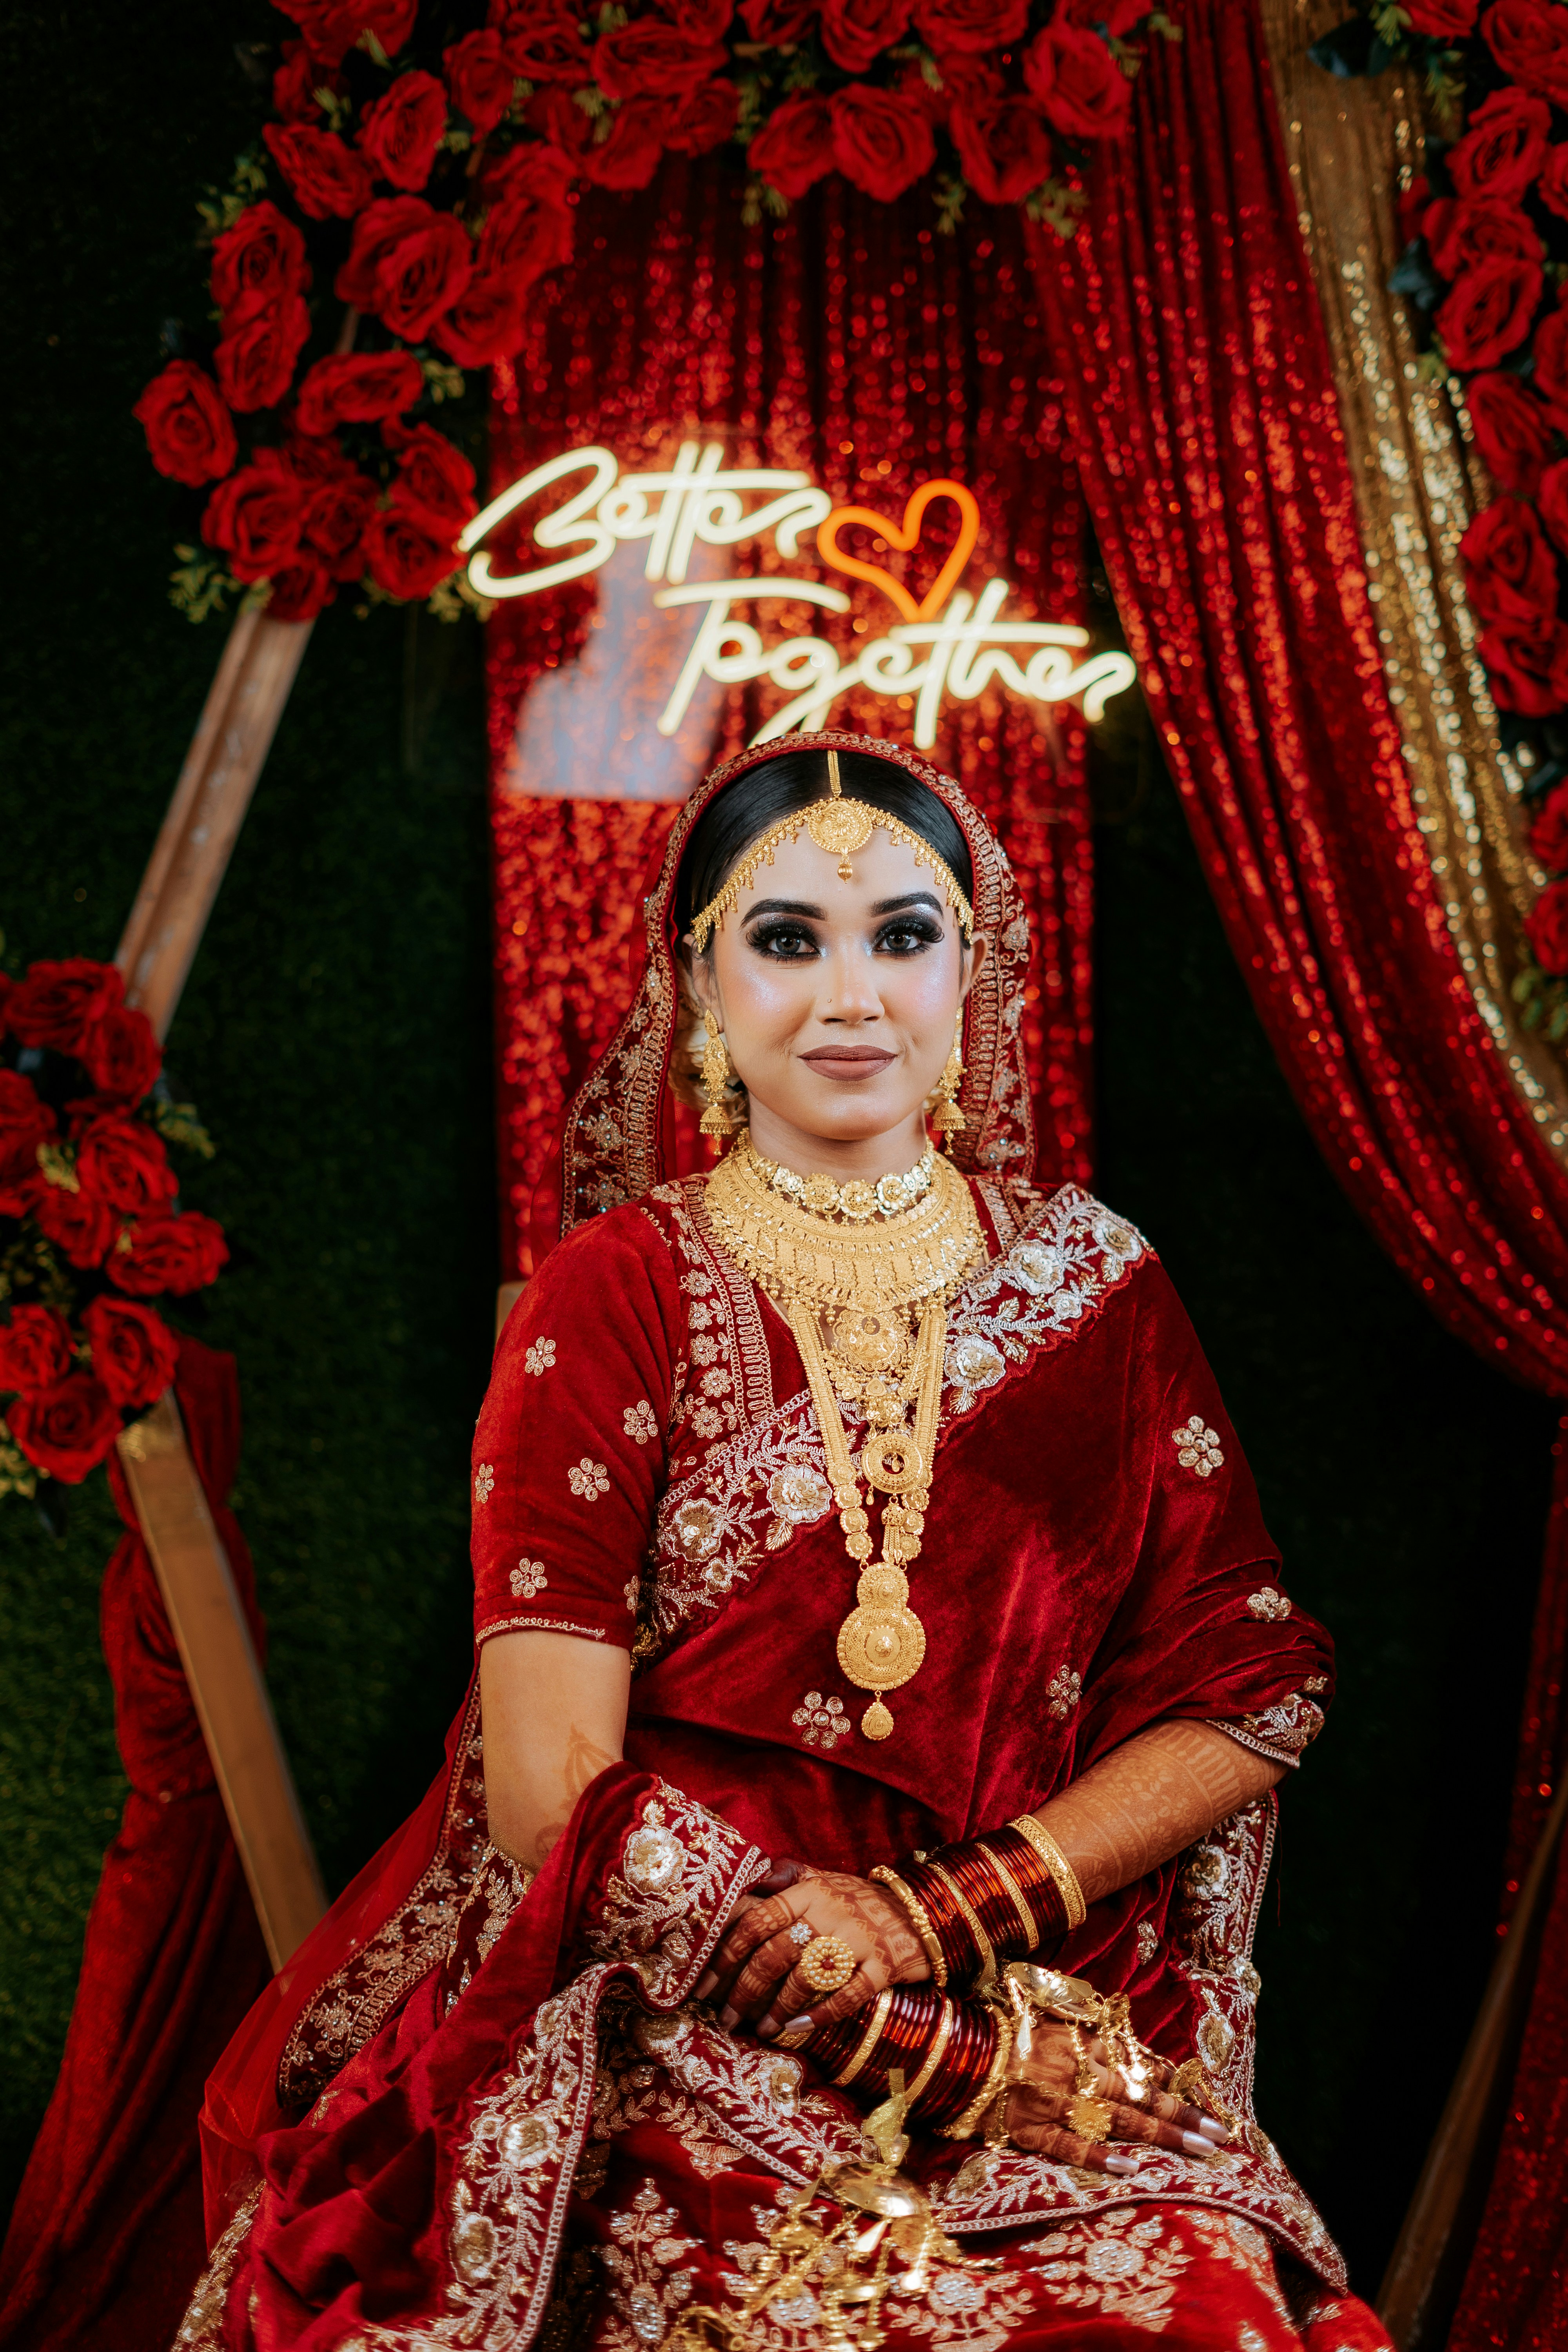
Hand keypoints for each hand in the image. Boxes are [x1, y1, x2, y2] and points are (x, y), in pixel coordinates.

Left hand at [695, 1859, 928, 2037]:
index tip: (705, 1983)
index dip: (726, 1953)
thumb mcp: (824, 1878)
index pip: (757, 1920)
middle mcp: (830, 1912)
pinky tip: (797, 2028)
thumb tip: (750, 1877)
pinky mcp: (883, 1965)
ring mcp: (858, 1939)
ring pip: (806, 1977)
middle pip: (774, 1954)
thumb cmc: (861, 1900)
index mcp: (809, 1891)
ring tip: (760, 2029)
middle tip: (727, 2017)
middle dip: (744, 1991)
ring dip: (777, 2008)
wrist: (921, 1912)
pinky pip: (847, 1995)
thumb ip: (788, 1877)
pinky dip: (819, 2015)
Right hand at [1003, 2016, 1231, 2176]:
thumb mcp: (1060, 2024)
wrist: (957, 2048)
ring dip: (1160, 2135)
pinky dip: (1099, 2157)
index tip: (1210, 2109)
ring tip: (1197, 2150)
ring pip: (1115, 2118)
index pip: (1140, 2067)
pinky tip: (1131, 2168)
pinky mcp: (1029, 2127)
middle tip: (1219, 2136)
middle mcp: (1074, 2068)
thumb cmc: (1013, 2034)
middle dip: (1182, 2116)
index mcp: (1081, 2040)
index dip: (1176, 2088)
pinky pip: (1068, 2145)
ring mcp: (1053, 2099)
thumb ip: (1100, 2041)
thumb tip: (1147, 2062)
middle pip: (1138, 2094)